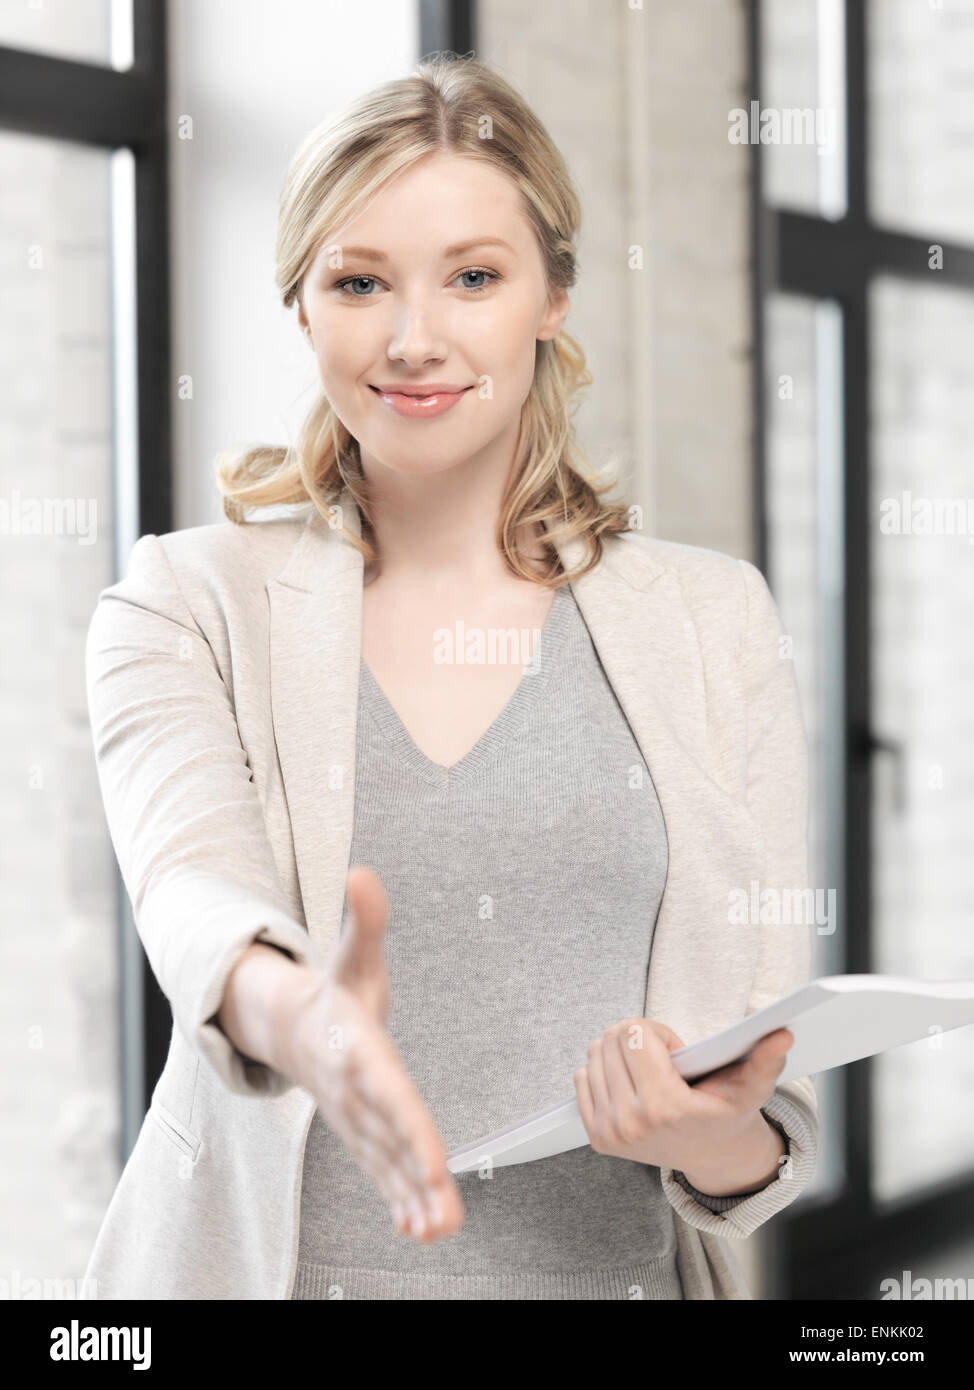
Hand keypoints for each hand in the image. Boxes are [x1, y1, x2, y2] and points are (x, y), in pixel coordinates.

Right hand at [285, 865, 464, 1244]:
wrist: (285, 1027)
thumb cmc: (333, 992)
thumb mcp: (354, 954)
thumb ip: (366, 918)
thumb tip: (363, 872)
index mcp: (356, 1049)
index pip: (389, 1092)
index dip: (411, 1129)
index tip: (434, 1164)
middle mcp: (354, 1092)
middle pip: (389, 1139)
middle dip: (415, 1179)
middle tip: (444, 1218)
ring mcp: (355, 1119)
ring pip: (385, 1164)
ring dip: (411, 1200)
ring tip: (439, 1232)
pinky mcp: (361, 1134)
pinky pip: (380, 1172)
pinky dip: (400, 1200)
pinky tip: (423, 1228)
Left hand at [573, 1018, 791, 1177]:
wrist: (711, 1159)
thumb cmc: (727, 1115)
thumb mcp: (751, 1089)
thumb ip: (766, 1060)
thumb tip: (782, 1034)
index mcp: (664, 1107)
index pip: (634, 1033)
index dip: (659, 1032)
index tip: (677, 1052)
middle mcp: (631, 1123)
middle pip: (611, 1038)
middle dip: (639, 1038)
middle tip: (664, 1061)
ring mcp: (610, 1133)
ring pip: (594, 1054)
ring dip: (621, 1053)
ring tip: (650, 1072)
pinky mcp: (597, 1137)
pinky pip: (582, 1077)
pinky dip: (603, 1071)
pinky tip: (632, 1084)